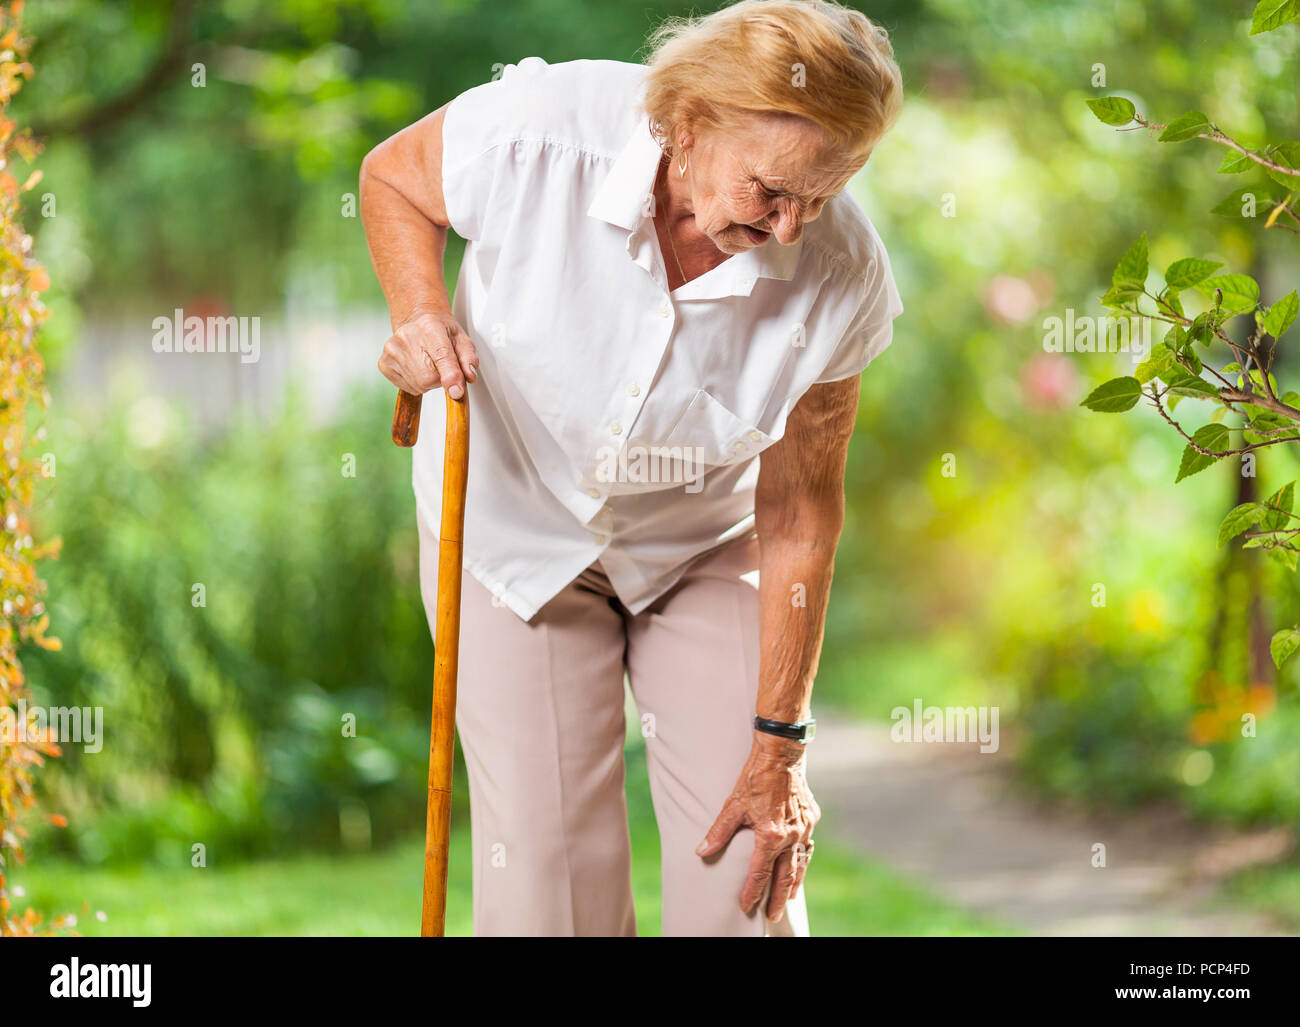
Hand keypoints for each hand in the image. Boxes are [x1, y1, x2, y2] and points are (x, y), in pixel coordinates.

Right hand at [378, 310, 478, 398]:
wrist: (417, 320)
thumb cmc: (441, 330)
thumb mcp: (462, 339)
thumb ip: (469, 358)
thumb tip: (469, 377)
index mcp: (430, 327)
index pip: (441, 356)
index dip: (450, 377)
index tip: (456, 392)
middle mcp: (406, 336)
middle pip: (428, 378)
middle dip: (440, 378)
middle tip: (440, 365)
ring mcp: (391, 350)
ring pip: (418, 385)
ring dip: (428, 382)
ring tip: (427, 363)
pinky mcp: (384, 363)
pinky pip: (407, 387)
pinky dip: (416, 383)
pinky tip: (416, 367)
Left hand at [697, 732, 819, 922]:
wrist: (781, 753)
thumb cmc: (755, 777)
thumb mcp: (733, 804)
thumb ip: (719, 831)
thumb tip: (702, 851)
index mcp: (771, 835)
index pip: (760, 873)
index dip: (752, 892)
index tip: (746, 906)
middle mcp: (791, 835)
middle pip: (784, 876)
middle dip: (778, 899)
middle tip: (773, 916)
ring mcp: (804, 827)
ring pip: (801, 864)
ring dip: (794, 883)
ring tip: (789, 898)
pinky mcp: (811, 817)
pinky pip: (808, 845)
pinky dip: (803, 859)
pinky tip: (800, 866)